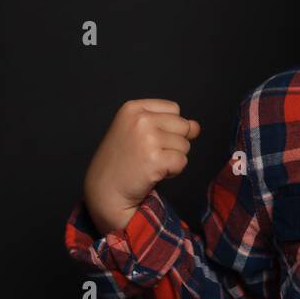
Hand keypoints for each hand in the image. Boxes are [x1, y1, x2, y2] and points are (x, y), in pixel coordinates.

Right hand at [82, 99, 201, 234]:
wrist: (104, 190)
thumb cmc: (122, 161)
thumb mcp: (138, 132)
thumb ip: (168, 124)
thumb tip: (196, 126)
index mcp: (133, 108)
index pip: (174, 109)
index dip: (168, 127)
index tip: (148, 139)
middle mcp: (140, 120)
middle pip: (183, 125)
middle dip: (173, 142)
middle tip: (149, 154)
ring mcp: (147, 139)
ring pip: (185, 145)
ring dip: (172, 158)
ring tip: (149, 164)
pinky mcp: (154, 159)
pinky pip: (182, 162)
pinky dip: (173, 171)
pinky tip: (153, 173)